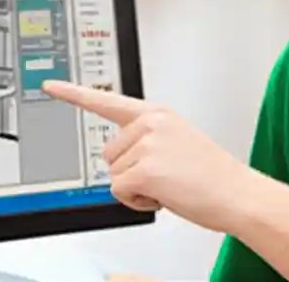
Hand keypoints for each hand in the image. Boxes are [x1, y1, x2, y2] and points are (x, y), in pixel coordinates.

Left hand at [42, 80, 259, 232]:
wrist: (238, 194)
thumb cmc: (213, 175)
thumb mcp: (178, 143)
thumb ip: (148, 140)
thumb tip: (121, 158)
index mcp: (157, 113)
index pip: (107, 101)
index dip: (73, 94)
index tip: (50, 85)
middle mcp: (150, 123)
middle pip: (108, 154)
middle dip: (129, 171)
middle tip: (165, 176)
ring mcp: (147, 143)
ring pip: (113, 175)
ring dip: (136, 188)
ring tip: (170, 185)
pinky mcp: (145, 168)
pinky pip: (120, 191)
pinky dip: (137, 202)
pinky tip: (164, 195)